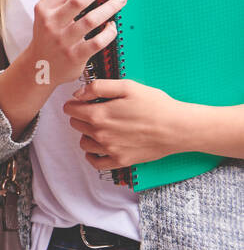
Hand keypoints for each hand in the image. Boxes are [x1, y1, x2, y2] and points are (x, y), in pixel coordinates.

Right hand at [28, 0, 127, 86]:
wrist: (39, 67)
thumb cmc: (48, 37)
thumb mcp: (46, 15)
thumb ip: (63, 0)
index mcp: (44, 9)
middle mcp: (52, 23)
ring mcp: (64, 40)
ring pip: (92, 19)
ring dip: (111, 6)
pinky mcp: (75, 56)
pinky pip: (98, 41)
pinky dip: (109, 31)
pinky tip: (113, 25)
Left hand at [62, 79, 182, 169]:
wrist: (178, 128)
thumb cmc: (156, 105)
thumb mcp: (127, 86)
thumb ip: (97, 87)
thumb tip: (77, 95)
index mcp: (98, 115)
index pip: (70, 109)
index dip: (75, 102)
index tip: (84, 100)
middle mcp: (100, 134)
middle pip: (76, 124)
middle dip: (82, 116)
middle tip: (98, 110)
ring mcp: (109, 150)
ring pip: (83, 143)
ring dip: (87, 134)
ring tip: (102, 127)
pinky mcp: (120, 161)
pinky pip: (95, 163)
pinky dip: (93, 155)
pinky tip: (100, 146)